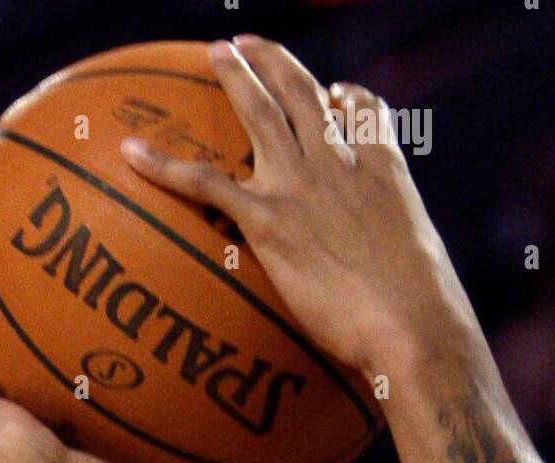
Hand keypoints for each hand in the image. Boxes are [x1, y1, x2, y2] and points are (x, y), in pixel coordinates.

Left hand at [120, 36, 481, 380]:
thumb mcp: (422, 275)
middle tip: (247, 45)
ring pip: (261, 114)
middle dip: (275, 63)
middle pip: (305, 96)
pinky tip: (131, 152)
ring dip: (236, 77)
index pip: (365, 113)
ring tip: (215, 54)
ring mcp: (303, 188)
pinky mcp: (270, 222)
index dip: (347, 97)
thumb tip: (402, 300)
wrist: (411, 326)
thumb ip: (400, 265)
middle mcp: (342, 165)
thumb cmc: (422, 321)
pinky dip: (164, 165)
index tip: (336, 92)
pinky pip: (206, 183)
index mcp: (384, 172)